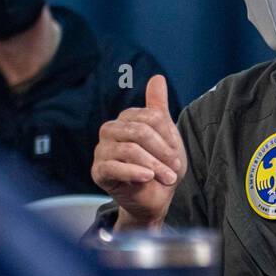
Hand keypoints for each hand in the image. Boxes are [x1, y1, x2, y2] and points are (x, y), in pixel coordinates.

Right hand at [91, 75, 186, 230]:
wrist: (155, 198)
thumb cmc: (160, 165)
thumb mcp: (166, 135)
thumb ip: (158, 107)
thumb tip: (157, 78)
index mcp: (126, 119)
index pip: (151, 117)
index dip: (168, 136)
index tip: (177, 153)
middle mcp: (110, 130)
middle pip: (140, 132)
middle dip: (162, 151)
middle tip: (176, 168)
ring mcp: (102, 150)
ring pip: (129, 150)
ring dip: (154, 166)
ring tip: (169, 178)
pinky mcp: (98, 171)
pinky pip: (113, 167)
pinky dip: (134, 172)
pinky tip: (148, 178)